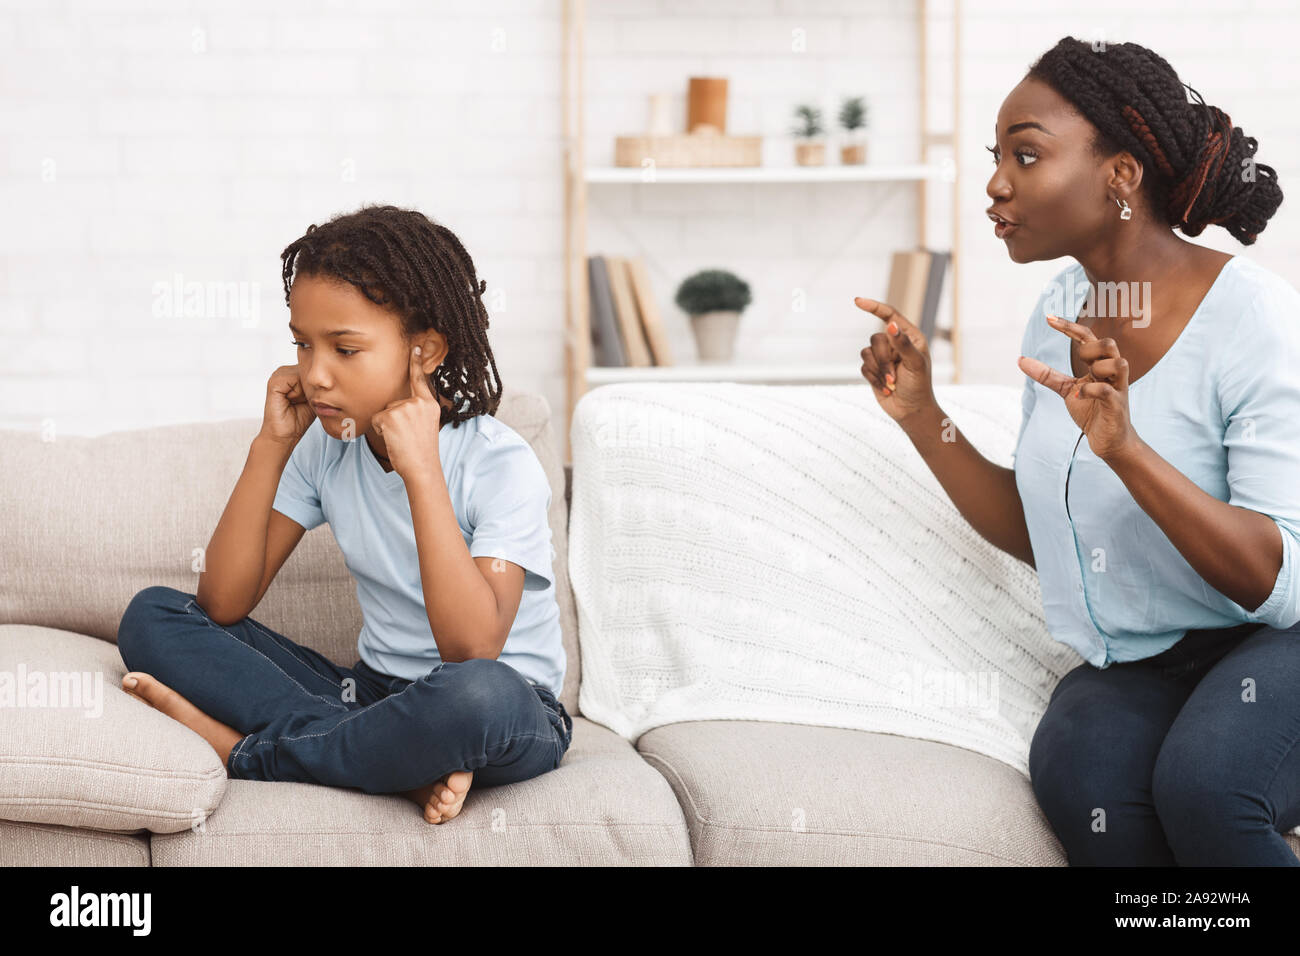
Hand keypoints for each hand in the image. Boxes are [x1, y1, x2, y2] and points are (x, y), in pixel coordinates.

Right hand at [260, 365, 314, 446]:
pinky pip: (295, 379)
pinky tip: (292, 402)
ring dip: (306, 391)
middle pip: (310, 369)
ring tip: (298, 403)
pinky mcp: (274, 382)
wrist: (284, 436)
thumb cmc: (299, 419)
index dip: (321, 383)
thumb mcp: (315, 398)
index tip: (315, 399)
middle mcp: (286, 371)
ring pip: (304, 374)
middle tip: (306, 402)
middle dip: (314, 387)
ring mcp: (278, 375)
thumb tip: (334, 375)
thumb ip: (320, 385)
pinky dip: (298, 393)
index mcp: (295, 373)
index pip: (315, 368)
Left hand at [371, 345, 443, 481]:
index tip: (416, 346)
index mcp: (429, 404)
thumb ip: (416, 411)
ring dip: (387, 426)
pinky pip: (376, 419)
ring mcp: (404, 408)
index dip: (417, 363)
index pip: (420, 380)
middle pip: (394, 404)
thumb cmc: (421, 452)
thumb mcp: (426, 426)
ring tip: (402, 439)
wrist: (422, 467)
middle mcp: (419, 403)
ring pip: (384, 412)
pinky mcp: (390, 416)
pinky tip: (393, 439)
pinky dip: (380, 430)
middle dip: (394, 420)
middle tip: (407, 437)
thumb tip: (397, 406)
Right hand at [855, 297, 937, 423]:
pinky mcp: (873, 369)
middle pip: (875, 339)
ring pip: (866, 353)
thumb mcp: (915, 364)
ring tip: (891, 384)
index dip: (874, 307)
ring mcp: (883, 356)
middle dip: (882, 360)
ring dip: (878, 371)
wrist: (911, 410)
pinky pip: (863, 366)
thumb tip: (890, 325)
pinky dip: (873, 379)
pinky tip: (885, 388)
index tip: (857, 301)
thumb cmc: (919, 386)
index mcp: (910, 337)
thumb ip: (903, 344)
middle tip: (894, 377)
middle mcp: (895, 343)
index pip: (890, 316)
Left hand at [1018, 314, 1139, 462]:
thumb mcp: (1066, 390)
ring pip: (1118, 363)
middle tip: (1079, 362)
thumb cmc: (1091, 411)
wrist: (1108, 440)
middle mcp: (1112, 373)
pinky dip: (1089, 391)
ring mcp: (1118, 388)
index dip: (1069, 327)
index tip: (1048, 318)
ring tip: (1083, 383)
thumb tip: (1020, 359)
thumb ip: (1047, 375)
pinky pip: (1107, 391)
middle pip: (1108, 343)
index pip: (1088, 337)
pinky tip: (1077, 396)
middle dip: (1089, 347)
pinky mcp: (1117, 405)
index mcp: (1099, 365)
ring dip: (1097, 368)